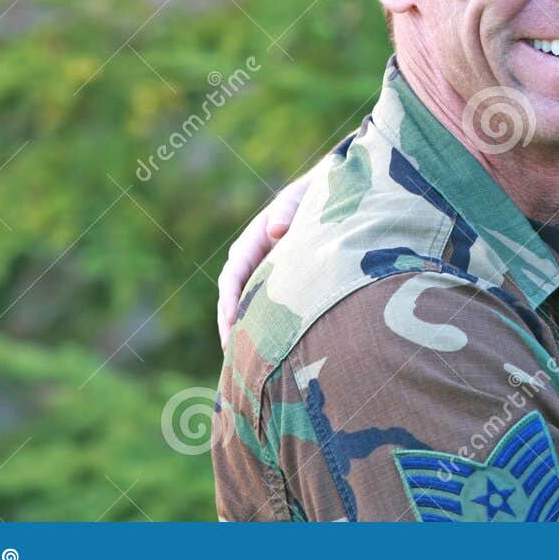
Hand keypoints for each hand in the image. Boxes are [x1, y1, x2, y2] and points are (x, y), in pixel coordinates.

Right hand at [216, 170, 311, 347]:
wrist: (328, 198)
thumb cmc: (312, 196)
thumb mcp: (299, 198)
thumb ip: (287, 210)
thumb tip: (276, 228)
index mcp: (252, 241)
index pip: (234, 273)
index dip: (230, 298)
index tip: (232, 321)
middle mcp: (253, 260)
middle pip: (233, 296)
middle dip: (230, 324)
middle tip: (231, 353)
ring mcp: (264, 274)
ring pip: (247, 306)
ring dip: (243, 331)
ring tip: (243, 362)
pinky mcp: (279, 285)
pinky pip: (264, 308)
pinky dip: (261, 328)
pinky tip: (267, 351)